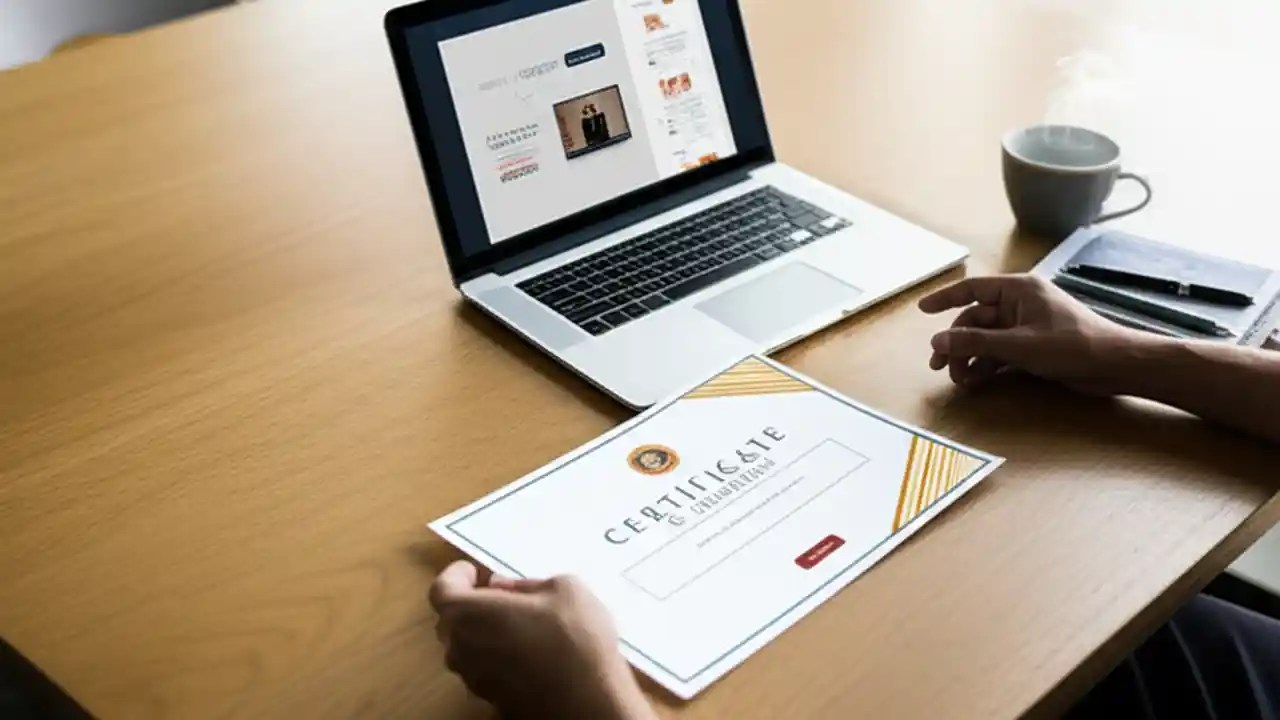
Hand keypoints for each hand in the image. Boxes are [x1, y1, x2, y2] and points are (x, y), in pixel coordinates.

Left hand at [429, 561, 654, 719]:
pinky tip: (527, 651)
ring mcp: (473, 678)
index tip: (477, 572)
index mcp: (469, 613)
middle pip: (451, 619)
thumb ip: (525, 584)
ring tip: (518, 623)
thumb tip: (504, 588)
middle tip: (502, 595)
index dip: (457, 575)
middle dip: (472, 603)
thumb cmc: (575, 638)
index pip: (441, 589)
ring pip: (467, 646)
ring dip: (484, 630)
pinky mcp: (490, 698)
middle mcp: (461, 648)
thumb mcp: (563, 588)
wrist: (589, 701)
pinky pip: (483, 668)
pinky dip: (496, 655)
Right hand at [918, 274, 1148, 392]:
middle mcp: (1020, 304)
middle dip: (957, 343)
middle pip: (976, 320)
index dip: (945, 299)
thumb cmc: (1072, 345)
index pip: (973, 289)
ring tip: (959, 379)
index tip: (922, 310)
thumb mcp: (1019, 345)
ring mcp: (1026, 326)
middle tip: (940, 366)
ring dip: (970, 358)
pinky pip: (1000, 352)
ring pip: (986, 339)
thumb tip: (937, 341)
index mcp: (1019, 290)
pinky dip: (987, 365)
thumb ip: (975, 343)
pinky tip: (975, 380)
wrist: (1115, 366)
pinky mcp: (1033, 347)